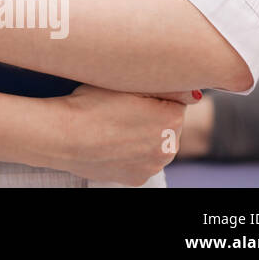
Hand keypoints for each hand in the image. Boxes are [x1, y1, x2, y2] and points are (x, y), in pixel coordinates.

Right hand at [48, 84, 199, 185]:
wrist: (62, 136)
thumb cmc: (91, 103)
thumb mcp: (127, 80)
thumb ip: (168, 83)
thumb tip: (196, 93)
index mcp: (172, 118)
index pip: (173, 100)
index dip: (149, 94)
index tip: (129, 94)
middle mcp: (170, 147)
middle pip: (165, 124)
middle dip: (149, 116)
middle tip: (118, 109)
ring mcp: (153, 166)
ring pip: (153, 144)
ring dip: (140, 136)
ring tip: (111, 126)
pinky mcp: (136, 178)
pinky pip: (139, 161)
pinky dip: (128, 153)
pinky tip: (110, 142)